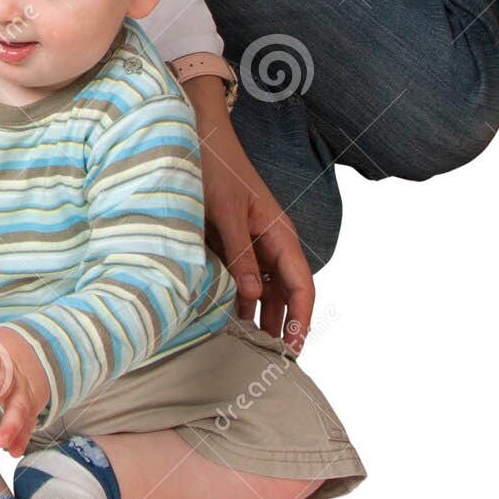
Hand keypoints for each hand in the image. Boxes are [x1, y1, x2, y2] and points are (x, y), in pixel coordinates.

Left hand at [0, 311, 48, 458]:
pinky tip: (14, 451)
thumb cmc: (0, 347)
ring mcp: (23, 393)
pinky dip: (23, 438)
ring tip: (1, 442)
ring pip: (19, 409)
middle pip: (1, 387)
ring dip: (11, 426)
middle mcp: (11, 375)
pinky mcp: (31, 407)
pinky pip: (28, 424)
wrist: (42, 348)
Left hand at [187, 81, 313, 352]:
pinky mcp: (230, 241)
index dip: (300, 319)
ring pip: (260, 288)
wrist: (197, 137)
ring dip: (256, 315)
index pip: (301, 285)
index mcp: (279, 234)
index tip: (293, 348)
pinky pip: (239, 276)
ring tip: (246, 348)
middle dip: (280, 326)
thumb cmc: (216, 168)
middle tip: (270, 361)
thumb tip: (251, 297)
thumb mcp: (225, 212)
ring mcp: (251, 242)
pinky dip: (235, 298)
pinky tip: (223, 318)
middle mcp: (270, 242)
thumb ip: (239, 253)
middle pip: (284, 293)